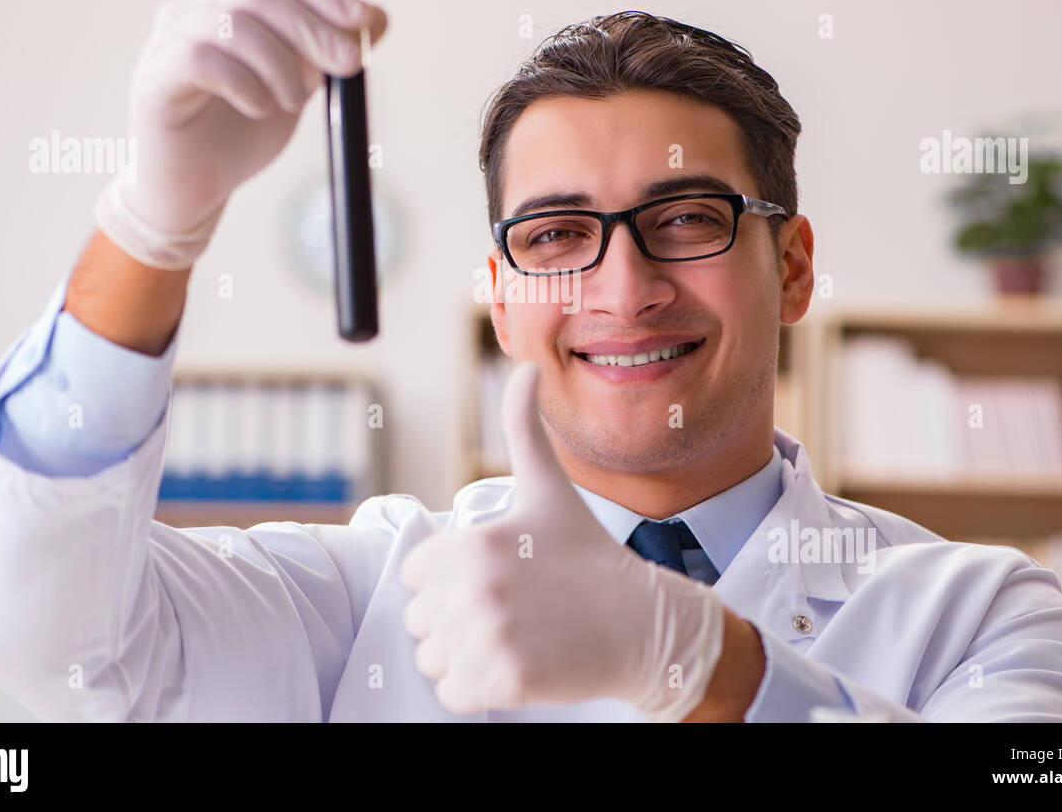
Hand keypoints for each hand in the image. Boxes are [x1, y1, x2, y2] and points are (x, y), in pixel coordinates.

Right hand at [95, 0, 387, 268]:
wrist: (195, 189)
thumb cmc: (242, 132)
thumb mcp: (300, 86)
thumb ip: (329, 52)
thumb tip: (377, 17)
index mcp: (229, 4)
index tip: (362, 16)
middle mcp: (194, 11)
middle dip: (312, 27)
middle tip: (346, 64)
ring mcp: (168, 41)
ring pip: (233, 24)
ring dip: (280, 63)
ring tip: (293, 101)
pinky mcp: (154, 78)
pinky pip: (201, 60)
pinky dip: (244, 82)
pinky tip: (260, 107)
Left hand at [400, 362, 725, 719]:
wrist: (644, 624)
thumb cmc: (589, 556)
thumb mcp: (549, 488)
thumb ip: (524, 427)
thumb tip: (524, 367)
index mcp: (473, 543)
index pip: (417, 577)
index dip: (452, 581)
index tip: (497, 578)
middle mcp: (474, 588)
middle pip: (422, 621)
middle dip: (458, 622)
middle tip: (514, 611)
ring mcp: (489, 637)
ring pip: (434, 660)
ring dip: (466, 658)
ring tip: (517, 637)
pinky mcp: (504, 681)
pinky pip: (454, 694)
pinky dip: (479, 690)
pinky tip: (519, 667)